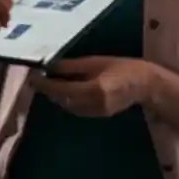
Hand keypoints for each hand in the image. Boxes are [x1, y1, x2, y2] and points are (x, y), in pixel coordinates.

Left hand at [29, 56, 153, 117]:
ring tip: (48, 83)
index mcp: (94, 89)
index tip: (33, 76)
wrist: (145, 84)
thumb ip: (71, 66)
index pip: (61, 89)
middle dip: (49, 90)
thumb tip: (50, 67)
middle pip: (62, 100)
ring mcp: (96, 113)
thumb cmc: (122, 67)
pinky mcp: (98, 116)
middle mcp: (93, 104)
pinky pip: (76, 109)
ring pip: (68, 106)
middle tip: (38, 78)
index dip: (45, 84)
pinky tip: (65, 90)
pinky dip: (67, 100)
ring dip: (57, 96)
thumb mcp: (95, 62)